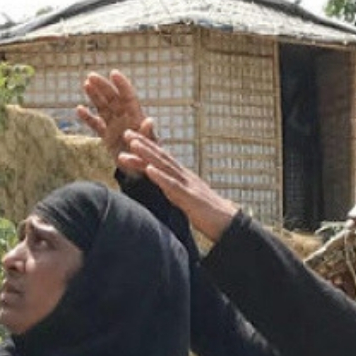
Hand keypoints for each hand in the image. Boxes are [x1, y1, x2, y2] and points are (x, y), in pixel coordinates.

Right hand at [77, 70, 154, 170]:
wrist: (139, 175)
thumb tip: (148, 120)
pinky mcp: (107, 136)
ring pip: (103, 107)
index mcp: (136, 117)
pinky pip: (96, 124)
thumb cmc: (148, 159)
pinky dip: (88, 117)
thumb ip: (147, 134)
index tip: (113, 73)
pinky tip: (79, 109)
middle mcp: (125, 118)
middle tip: (91, 76)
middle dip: (103, 86)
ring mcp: (115, 126)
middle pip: (113, 98)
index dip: (122, 85)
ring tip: (86, 83)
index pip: (128, 97)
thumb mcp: (149, 146)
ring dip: (95, 96)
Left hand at [120, 130, 239, 243]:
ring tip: (133, 144)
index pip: (162, 158)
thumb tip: (165, 188)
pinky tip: (149, 169)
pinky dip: (161, 177)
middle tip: (126, 132)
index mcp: (182, 176)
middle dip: (144, 144)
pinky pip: (173, 186)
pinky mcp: (190, 197)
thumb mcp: (186, 199)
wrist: (228, 223)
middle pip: (162, 157)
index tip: (131, 137)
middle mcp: (184, 176)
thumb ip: (175, 191)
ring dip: (148, 154)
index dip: (147, 147)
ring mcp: (188, 185)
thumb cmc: (207, 213)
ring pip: (165, 166)